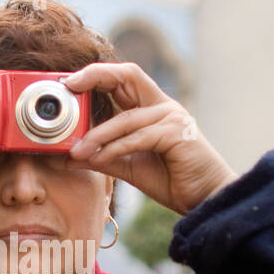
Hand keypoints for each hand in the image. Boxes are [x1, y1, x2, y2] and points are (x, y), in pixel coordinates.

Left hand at [61, 62, 237, 214]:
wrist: (205, 198)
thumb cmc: (171, 180)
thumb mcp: (128, 166)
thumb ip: (102, 157)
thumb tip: (68, 157)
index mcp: (152, 107)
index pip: (123, 79)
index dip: (97, 74)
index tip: (69, 82)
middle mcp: (163, 106)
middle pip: (128, 76)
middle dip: (97, 76)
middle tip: (69, 86)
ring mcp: (173, 117)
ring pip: (126, 118)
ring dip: (97, 135)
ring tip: (75, 151)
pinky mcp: (177, 134)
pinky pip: (137, 138)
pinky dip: (114, 149)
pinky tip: (96, 159)